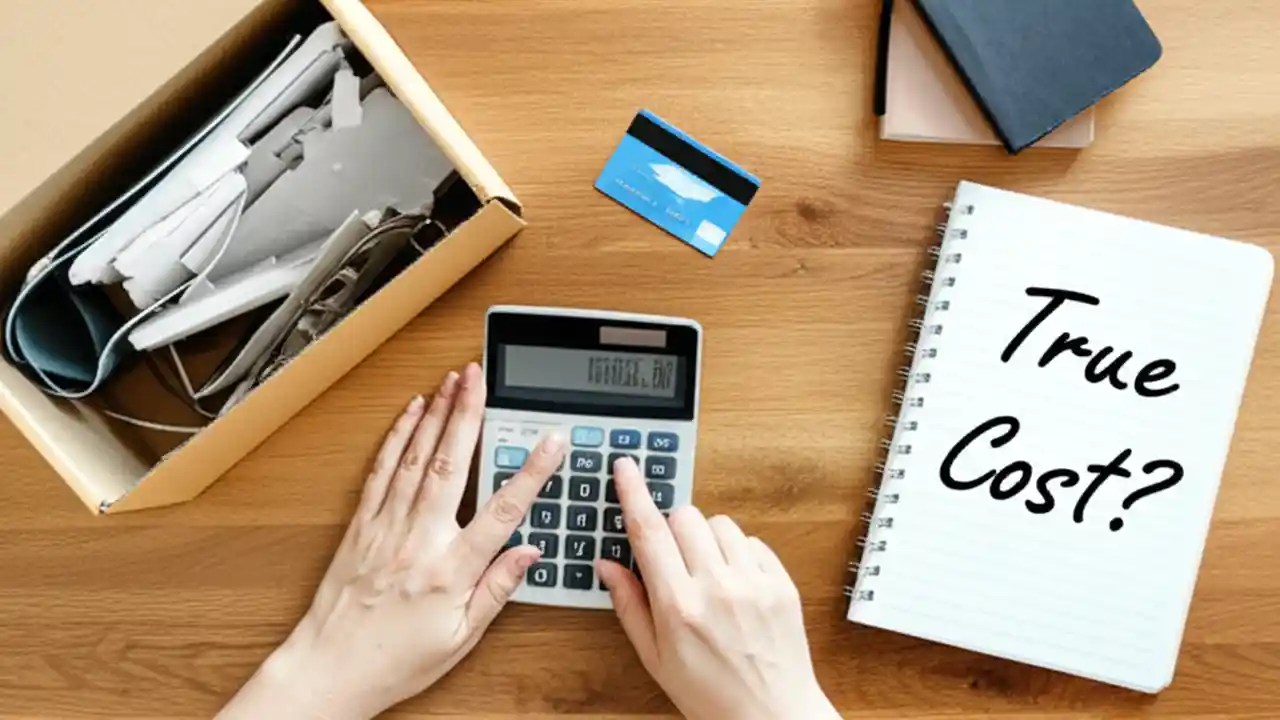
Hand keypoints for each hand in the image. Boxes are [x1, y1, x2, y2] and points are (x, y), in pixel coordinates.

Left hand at [219, 363, 564, 719]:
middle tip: (480, 377)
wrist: (330, 669)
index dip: (531, 472)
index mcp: (450, 570)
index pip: (502, 511)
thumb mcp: (461, 638)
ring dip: (436, 414)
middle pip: (452, 465)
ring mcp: (386, 527)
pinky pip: (382, 470)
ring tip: (452, 380)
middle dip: (468, 414)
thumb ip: (497, 590)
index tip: (551, 441)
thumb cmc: (394, 660)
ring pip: (416, 458)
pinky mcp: (361, 524)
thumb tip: (528, 553)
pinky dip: (397, 436)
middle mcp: (417, 540)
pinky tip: (411, 412)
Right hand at [597, 458, 838, 719]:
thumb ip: (630, 605)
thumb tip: (607, 564)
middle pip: (684, 516)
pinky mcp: (781, 583)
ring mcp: (754, 583)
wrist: (772, 716)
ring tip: (706, 572)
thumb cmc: (710, 694)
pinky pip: (753, 541)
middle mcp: (717, 587)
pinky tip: (734, 582)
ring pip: (720, 522)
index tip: (626, 467)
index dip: (633, 492)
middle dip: (671, 527)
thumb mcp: (655, 658)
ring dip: (706, 537)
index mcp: (678, 606)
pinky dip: (738, 552)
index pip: (648, 531)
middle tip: (672, 558)